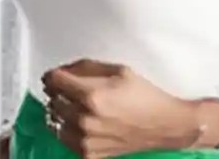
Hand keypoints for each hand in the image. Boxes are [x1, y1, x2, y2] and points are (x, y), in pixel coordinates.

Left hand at [41, 59, 218, 158]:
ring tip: (78, 107)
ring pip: (54, 120)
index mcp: (92, 96)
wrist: (167, 126)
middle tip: (73, 90)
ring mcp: (86, 140)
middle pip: (52, 99)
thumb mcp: (117, 70)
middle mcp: (85, 120)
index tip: (59, 75)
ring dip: (62, 111)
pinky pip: (64, 137)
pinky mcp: (89, 154)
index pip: (52, 80)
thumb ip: (84, 68)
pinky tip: (84, 123)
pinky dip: (69, 129)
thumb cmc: (145, 96)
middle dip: (59, 92)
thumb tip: (61, 71)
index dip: (55, 74)